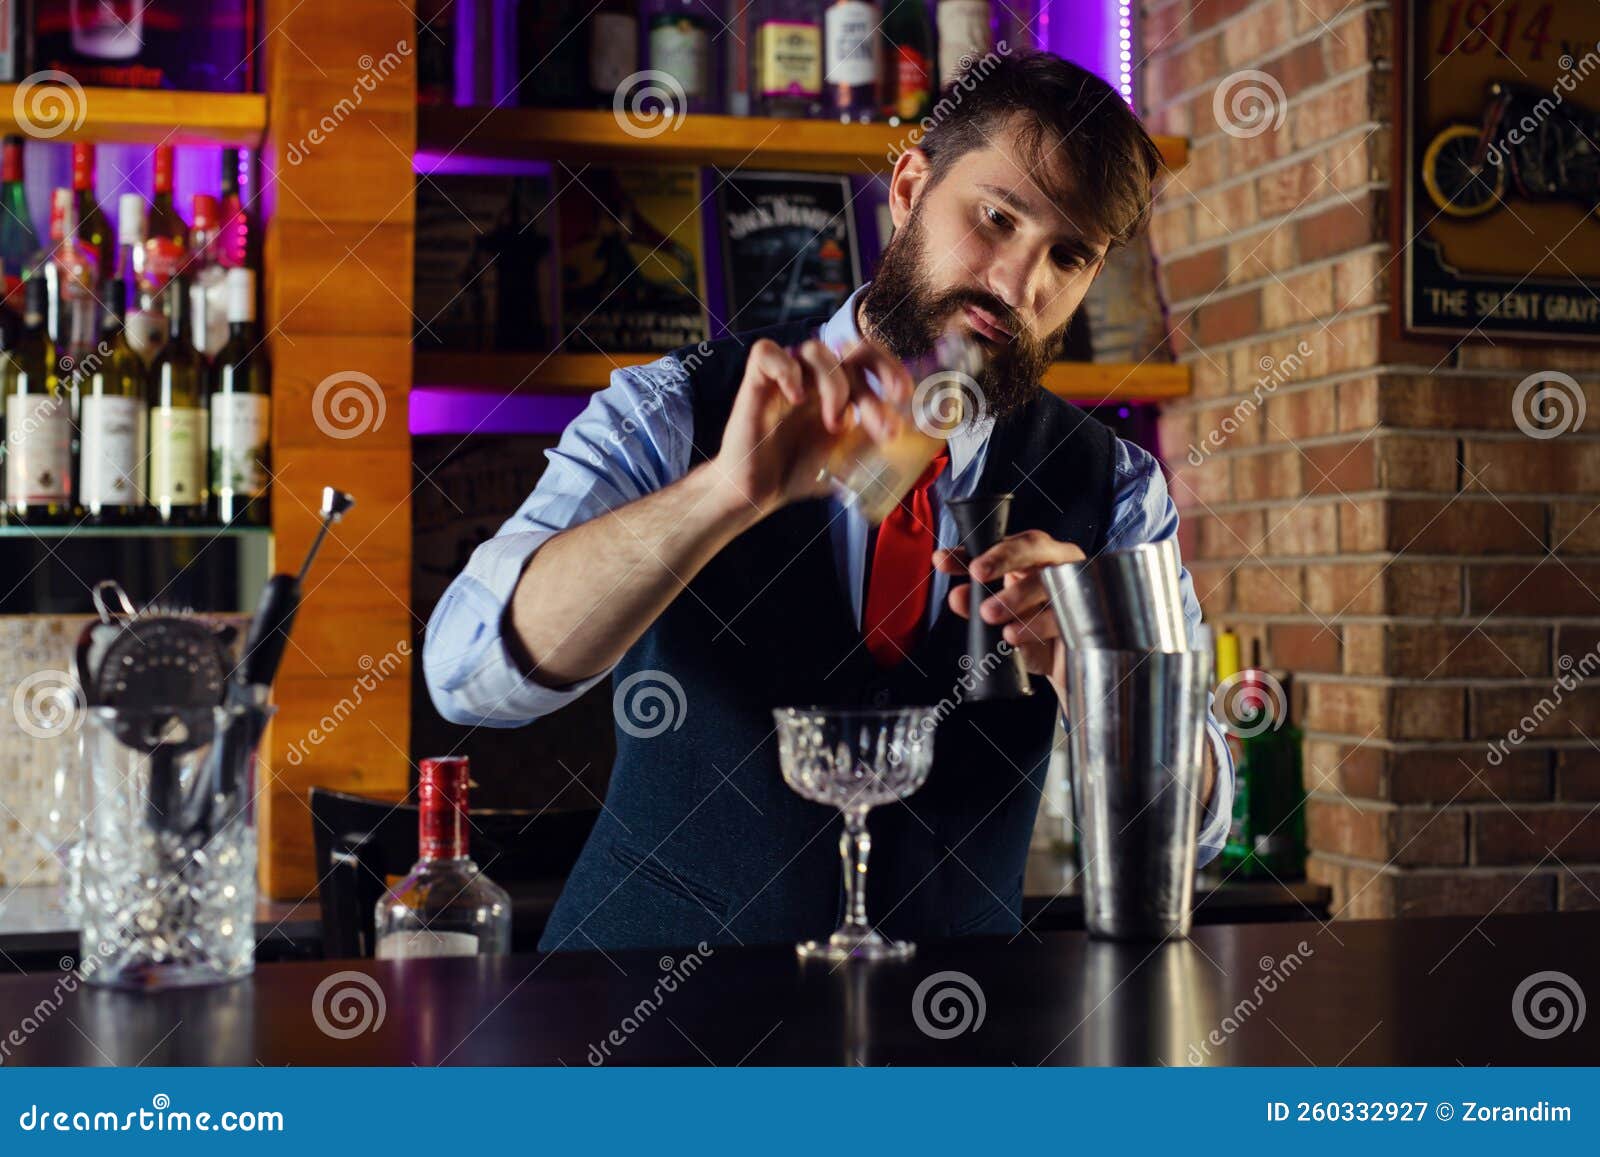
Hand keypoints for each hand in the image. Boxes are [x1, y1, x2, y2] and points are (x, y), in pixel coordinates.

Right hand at [708, 337, 913, 515]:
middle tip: (887, 408)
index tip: (902, 395)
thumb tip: (916, 433)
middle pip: (850, 348)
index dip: (889, 367)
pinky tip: (796, 398)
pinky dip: (786, 370)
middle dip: (874, 378)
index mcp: (840, 385)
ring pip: (816, 350)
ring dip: (835, 385)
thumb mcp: (852, 456)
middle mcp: (815, 374)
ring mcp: (787, 374)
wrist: (761, 491)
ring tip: (836, 424)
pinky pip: (769, 353)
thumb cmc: (801, 471)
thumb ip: (877, 439)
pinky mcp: (757, 379)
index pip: (869, 356)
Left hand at [934, 530, 1085, 701]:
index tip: (945, 560)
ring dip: (1015, 595)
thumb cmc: (1031, 627)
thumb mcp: (998, 614)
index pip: (1001, 542)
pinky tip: (1012, 635)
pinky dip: (1033, 626)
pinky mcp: (1086, 614)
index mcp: (1030, 555)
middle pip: (1032, 545)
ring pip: (1048, 579)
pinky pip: (1060, 615)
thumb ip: (974, 601)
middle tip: (977, 574)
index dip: (973, 550)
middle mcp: (1055, 561)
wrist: (1065, 662)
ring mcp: (1075, 584)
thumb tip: (957, 596)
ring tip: (988, 614)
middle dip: (1002, 557)